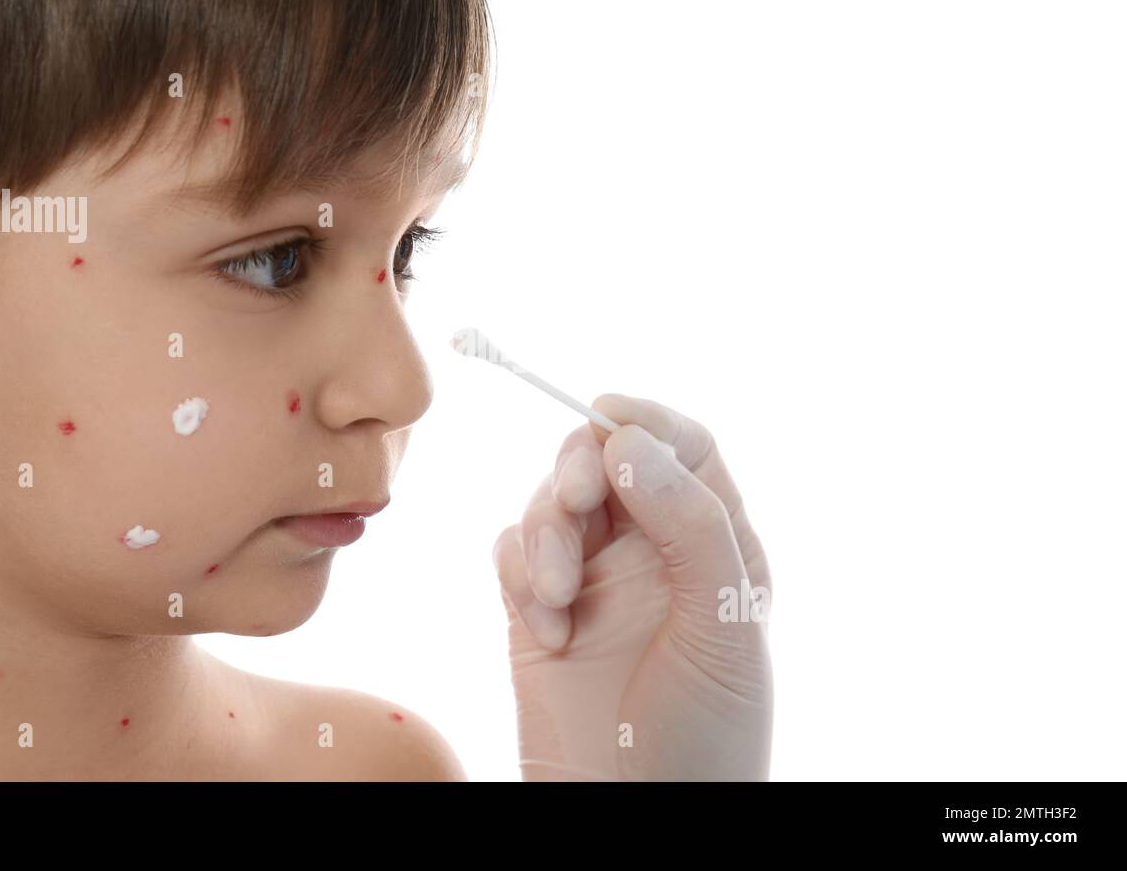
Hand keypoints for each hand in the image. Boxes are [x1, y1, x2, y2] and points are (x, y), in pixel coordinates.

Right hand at [492, 393, 772, 780]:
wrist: (635, 814)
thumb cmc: (706, 733)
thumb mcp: (721, 623)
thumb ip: (691, 524)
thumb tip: (630, 442)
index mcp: (713, 542)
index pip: (683, 447)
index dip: (646, 421)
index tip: (608, 417)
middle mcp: (651, 550)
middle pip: (603, 460)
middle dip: (579, 468)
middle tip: (575, 499)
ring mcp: (591, 579)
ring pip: (549, 503)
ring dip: (544, 537)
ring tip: (557, 600)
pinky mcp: (536, 610)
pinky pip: (511, 553)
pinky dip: (518, 578)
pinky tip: (549, 634)